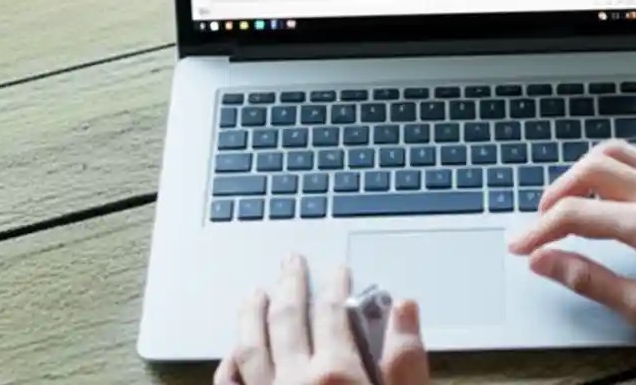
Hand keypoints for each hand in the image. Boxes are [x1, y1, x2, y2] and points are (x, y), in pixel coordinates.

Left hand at [214, 255, 430, 384]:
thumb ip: (407, 360)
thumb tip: (406, 308)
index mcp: (336, 373)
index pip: (333, 312)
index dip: (336, 285)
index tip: (338, 270)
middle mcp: (295, 380)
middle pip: (286, 319)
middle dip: (290, 284)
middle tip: (290, 261)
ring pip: (249, 347)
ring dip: (252, 315)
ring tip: (255, 293)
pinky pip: (228, 384)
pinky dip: (229, 364)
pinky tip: (233, 351)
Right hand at [508, 142, 635, 371]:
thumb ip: (590, 280)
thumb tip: (547, 263)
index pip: (577, 216)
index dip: (540, 230)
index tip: (522, 247)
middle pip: (593, 169)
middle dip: (558, 190)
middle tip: (542, 220)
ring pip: (625, 153)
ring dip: (590, 169)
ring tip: (574, 198)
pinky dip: (633, 164)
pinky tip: (624, 187)